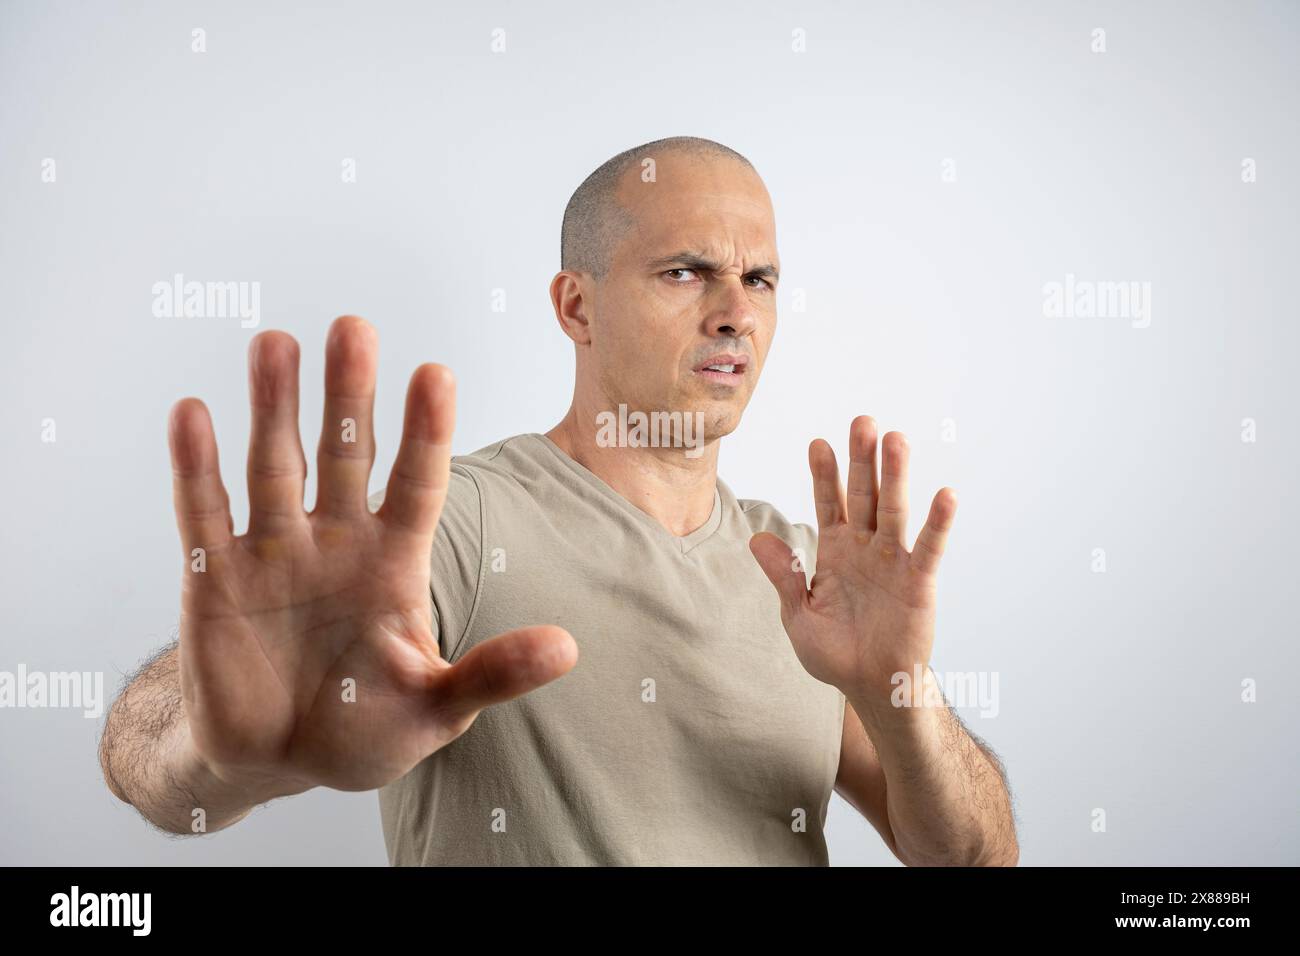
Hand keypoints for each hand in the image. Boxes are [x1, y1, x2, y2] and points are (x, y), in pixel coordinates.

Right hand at [168, 315, 576, 795]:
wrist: (278, 759)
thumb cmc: (366, 729)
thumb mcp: (437, 708)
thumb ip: (492, 673)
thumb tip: (569, 649)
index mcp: (395, 561)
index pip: (417, 483)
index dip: (424, 433)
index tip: (436, 374)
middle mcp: (337, 540)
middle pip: (346, 456)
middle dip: (349, 397)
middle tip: (355, 329)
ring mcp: (275, 552)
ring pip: (275, 465)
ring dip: (273, 409)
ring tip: (275, 344)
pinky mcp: (215, 577)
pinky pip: (204, 514)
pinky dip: (196, 468)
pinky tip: (192, 414)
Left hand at [750, 416, 955, 706]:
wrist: (871, 686)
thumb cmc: (835, 652)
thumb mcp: (799, 616)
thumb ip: (785, 577)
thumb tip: (757, 539)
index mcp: (834, 550)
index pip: (827, 503)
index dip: (823, 475)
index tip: (817, 443)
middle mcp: (865, 547)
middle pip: (863, 495)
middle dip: (861, 459)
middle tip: (862, 421)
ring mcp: (894, 560)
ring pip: (894, 510)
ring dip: (896, 476)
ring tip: (896, 440)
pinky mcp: (919, 582)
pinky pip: (929, 548)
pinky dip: (939, 523)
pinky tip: (946, 495)